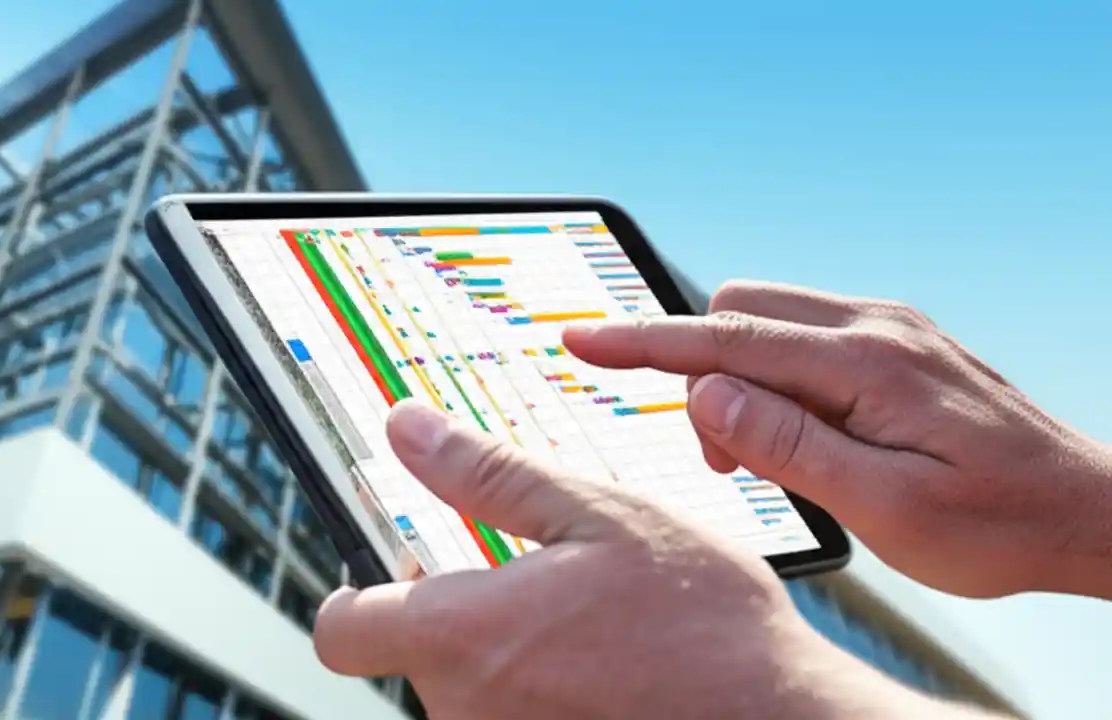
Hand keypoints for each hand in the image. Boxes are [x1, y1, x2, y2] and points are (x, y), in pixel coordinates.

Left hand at [314, 401, 995, 719]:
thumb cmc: (703, 622)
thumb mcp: (597, 516)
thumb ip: (486, 473)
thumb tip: (405, 428)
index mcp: (462, 635)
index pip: (342, 630)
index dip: (356, 597)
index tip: (396, 577)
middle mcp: (466, 714)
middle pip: (417, 660)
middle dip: (463, 620)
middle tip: (545, 590)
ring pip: (471, 697)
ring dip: (511, 662)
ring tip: (591, 634)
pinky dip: (545, 700)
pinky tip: (604, 677)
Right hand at [564, 280, 1111, 598]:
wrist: (1083, 511)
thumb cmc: (994, 526)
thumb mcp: (886, 507)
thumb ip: (787, 444)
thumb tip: (703, 391)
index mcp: (868, 366)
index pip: (727, 341)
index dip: (645, 343)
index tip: (583, 341)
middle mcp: (876, 327)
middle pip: (739, 313)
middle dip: (702, 374)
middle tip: (728, 459)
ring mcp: (889, 328)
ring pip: (768, 322)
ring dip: (741, 379)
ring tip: (775, 457)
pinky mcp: (896, 342)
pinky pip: (805, 336)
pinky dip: (778, 378)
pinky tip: (810, 436)